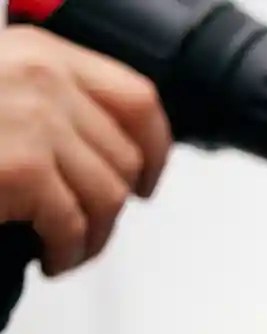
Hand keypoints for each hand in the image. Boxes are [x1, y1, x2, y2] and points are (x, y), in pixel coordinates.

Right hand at [0, 26, 170, 274]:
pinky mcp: (22, 168)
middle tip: (86, 230)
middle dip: (111, 206)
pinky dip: (67, 251)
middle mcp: (44, 80)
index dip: (155, 149)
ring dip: (94, 236)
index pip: (137, 99)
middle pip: (124, 157)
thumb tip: (101, 156)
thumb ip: (43, 104)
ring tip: (68, 250)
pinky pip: (73, 224)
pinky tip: (49, 259)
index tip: (147, 182)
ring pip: (108, 196)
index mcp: (40, 53)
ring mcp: (35, 121)